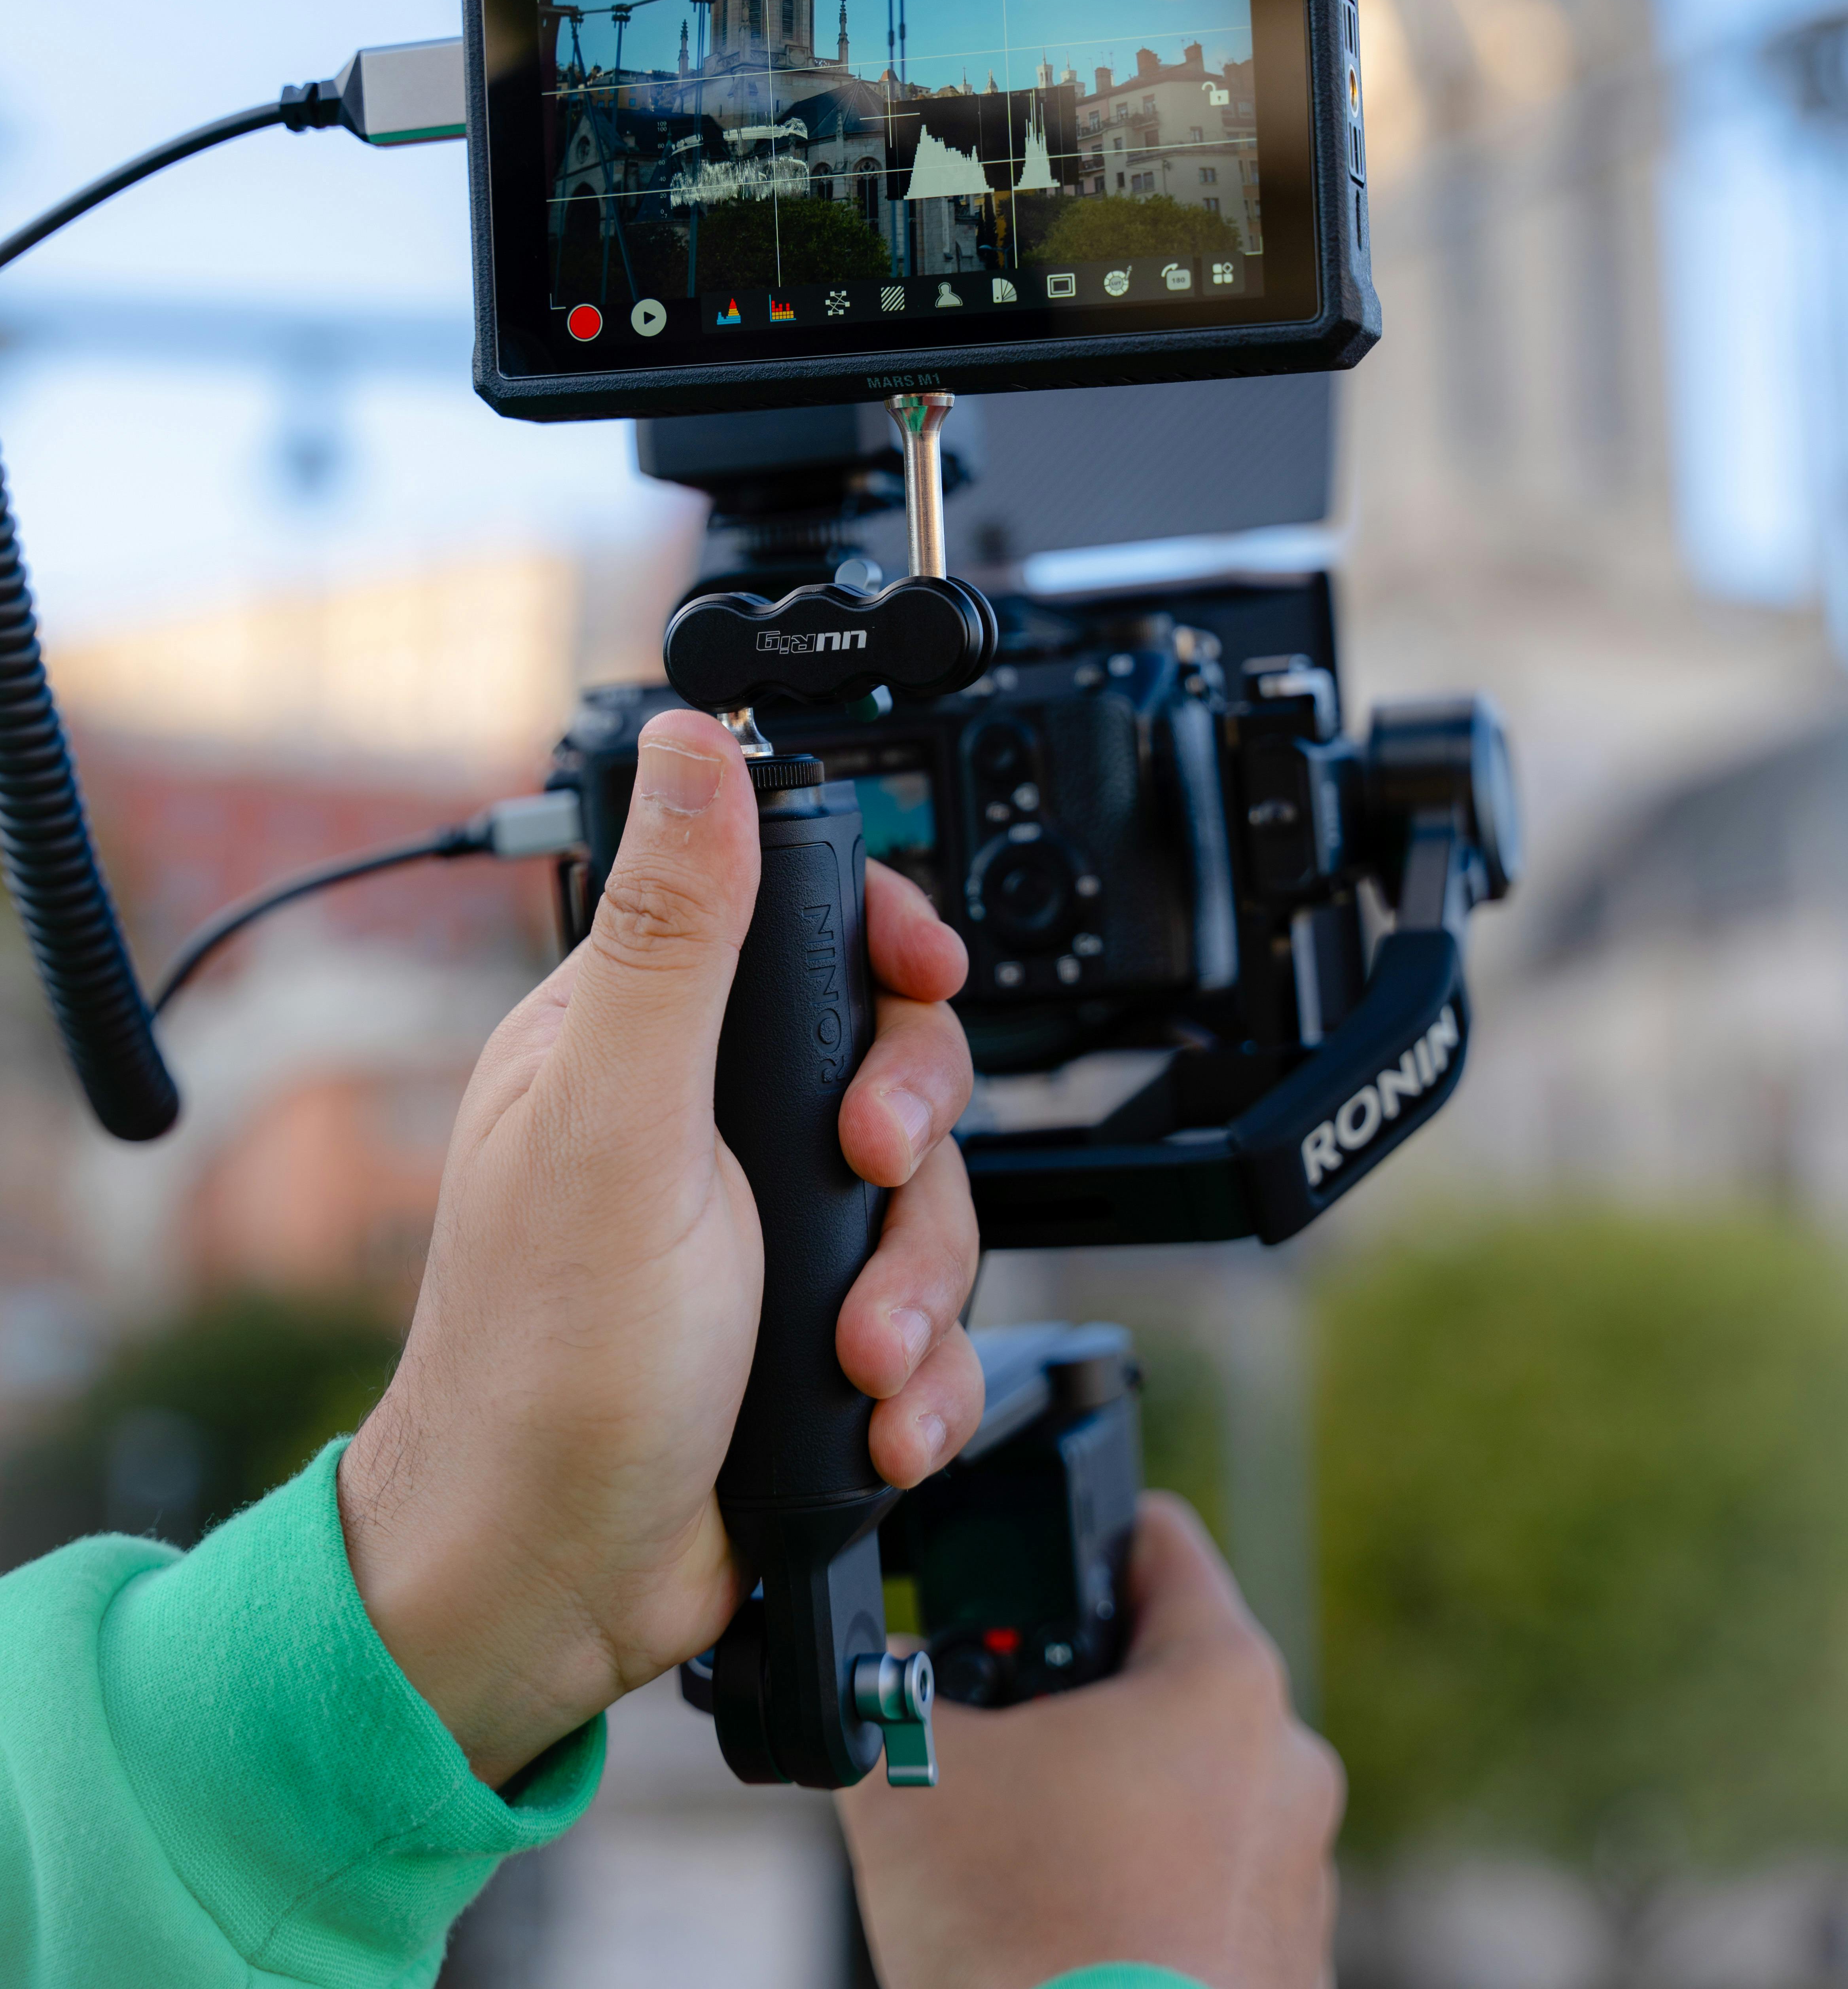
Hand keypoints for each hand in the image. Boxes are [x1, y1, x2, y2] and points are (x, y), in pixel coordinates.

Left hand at [337, 710, 982, 1788]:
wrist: (552, 1584)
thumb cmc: (548, 1359)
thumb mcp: (624, 1120)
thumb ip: (677, 930)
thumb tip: (688, 743)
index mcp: (640, 1039)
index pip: (800, 925)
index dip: (886, 942)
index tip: (923, 978)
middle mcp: (703, 1123)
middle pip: (893, 1064)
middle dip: (909, 1139)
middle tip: (866, 1185)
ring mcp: (761, 1233)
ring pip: (926, 1202)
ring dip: (916, 1288)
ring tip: (856, 1356)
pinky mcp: (808, 1334)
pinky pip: (925, 1319)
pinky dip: (918, 1377)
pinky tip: (874, 1418)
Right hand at [839, 1495, 1343, 1988]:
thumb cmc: (1019, 1934)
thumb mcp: (910, 1774)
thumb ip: (888, 1691)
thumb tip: (871, 1674)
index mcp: (1224, 1681)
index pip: (1158, 1539)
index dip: (1077, 1534)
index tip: (1022, 1561)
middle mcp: (1288, 1766)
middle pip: (1168, 1675)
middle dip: (1077, 1695)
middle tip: (995, 1730)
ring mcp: (1299, 1878)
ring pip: (1190, 1790)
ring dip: (1112, 1800)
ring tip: (1022, 1845)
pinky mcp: (1288, 1970)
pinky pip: (1209, 1888)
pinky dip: (1145, 1889)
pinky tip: (1069, 1923)